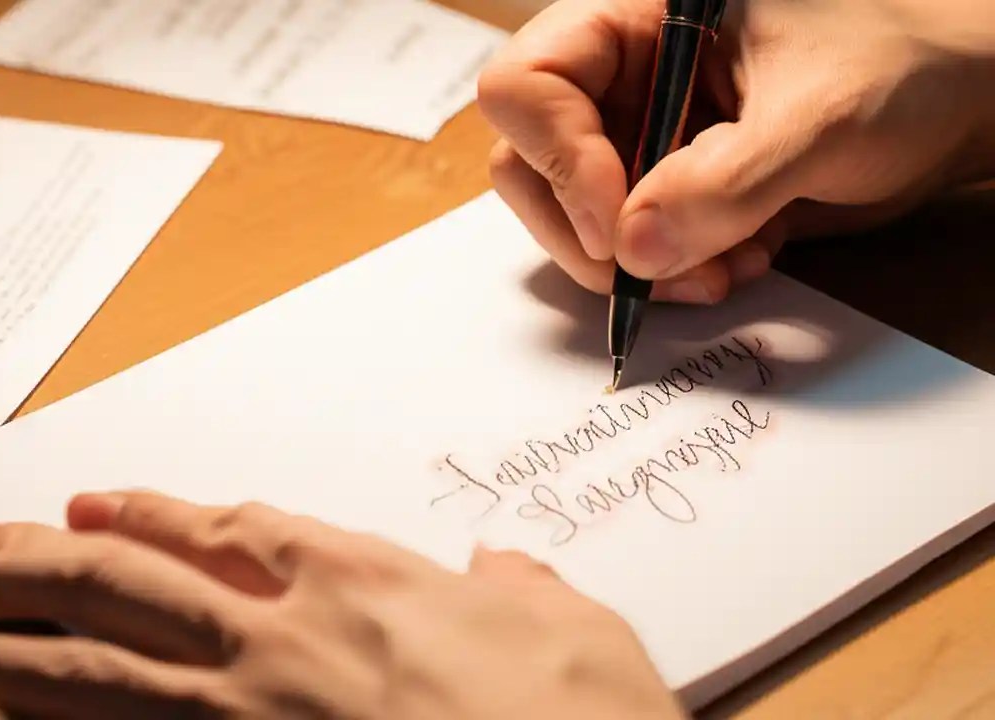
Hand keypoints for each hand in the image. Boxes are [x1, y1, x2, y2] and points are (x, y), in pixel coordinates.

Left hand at [0, 492, 684, 718]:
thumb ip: (530, 590)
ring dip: (4, 646)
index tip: (99, 507)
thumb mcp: (584, 638)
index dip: (155, 515)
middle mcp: (290, 639)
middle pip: (134, 582)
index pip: (236, 530)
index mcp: (368, 584)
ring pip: (96, 668)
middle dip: (42, 564)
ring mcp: (249, 717)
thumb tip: (506, 566)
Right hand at [478, 0, 994, 303]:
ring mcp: (641, 132)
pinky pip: (625, 243)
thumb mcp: (817, 119)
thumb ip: (725, 183)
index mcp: (640, 17)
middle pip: (532, 158)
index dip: (560, 155)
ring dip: (635, 263)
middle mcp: (625, 73)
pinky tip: (738, 261)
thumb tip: (632, 250)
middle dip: (588, 229)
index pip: (530, 81)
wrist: (957, 107)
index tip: (619, 218)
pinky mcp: (665, 185)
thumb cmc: (904, 69)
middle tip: (649, 270)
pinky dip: (670, 271)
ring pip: (572, 214)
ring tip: (719, 270)